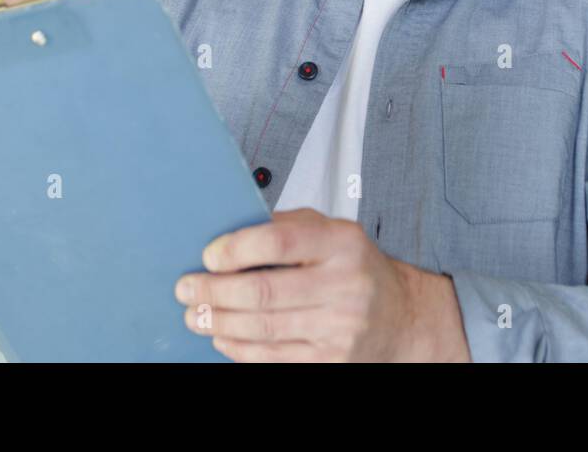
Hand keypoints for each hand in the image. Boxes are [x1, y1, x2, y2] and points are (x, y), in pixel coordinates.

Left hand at [174, 208, 470, 361]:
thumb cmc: (355, 268)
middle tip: (186, 288)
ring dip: (218, 322)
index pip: (280, 240)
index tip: (209, 255)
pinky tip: (222, 336)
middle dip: (214, 291)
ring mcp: (340, 327)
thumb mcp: (332, 232)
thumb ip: (288, 227)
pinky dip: (238, 348)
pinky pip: (273, 357)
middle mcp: (345, 285)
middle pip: (263, 291)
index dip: (236, 248)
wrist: (400, 316)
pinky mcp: (331, 360)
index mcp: (343, 242)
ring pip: (262, 328)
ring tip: (195, 314)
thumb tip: (230, 230)